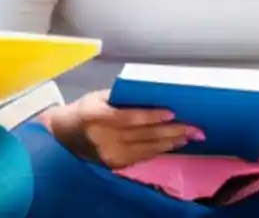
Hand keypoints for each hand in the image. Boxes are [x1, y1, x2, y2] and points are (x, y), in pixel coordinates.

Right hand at [57, 90, 201, 168]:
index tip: (172, 113)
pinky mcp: (114, 164)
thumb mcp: (100, 96)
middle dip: (172, 131)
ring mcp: (109, 154)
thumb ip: (124, 97)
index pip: (128, 117)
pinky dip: (160, 150)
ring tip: (190, 136)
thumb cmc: (86, 109)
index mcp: (97, 116)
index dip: (151, 116)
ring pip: (146, 148)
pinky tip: (173, 144)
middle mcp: (103, 137)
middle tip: (194, 128)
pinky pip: (142, 157)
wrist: (63, 135)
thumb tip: (156, 93)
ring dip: (171, 142)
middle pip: (143, 135)